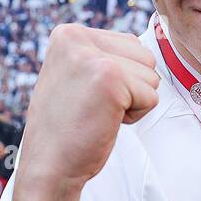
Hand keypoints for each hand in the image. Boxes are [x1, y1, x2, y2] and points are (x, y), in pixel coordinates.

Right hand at [18, 24, 159, 190]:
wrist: (49, 166)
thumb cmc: (67, 127)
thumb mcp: (74, 75)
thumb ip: (100, 56)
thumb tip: (141, 48)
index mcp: (68, 33)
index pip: (128, 43)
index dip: (120, 77)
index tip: (87, 95)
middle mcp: (77, 37)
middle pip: (144, 55)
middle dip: (131, 86)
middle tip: (95, 106)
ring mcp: (94, 57)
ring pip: (151, 75)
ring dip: (133, 101)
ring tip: (98, 112)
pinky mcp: (112, 80)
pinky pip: (151, 97)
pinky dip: (135, 116)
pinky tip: (105, 122)